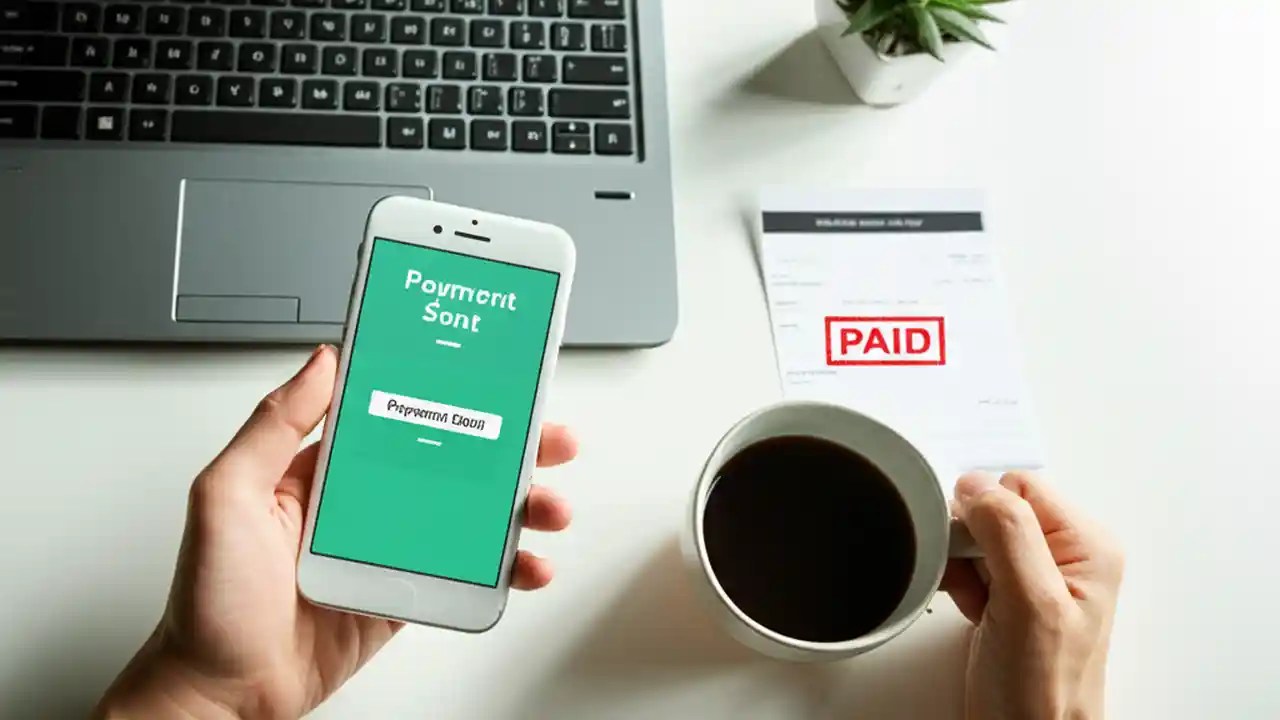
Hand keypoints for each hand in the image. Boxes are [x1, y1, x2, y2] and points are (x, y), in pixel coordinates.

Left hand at [94, 346, 577, 719]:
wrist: (223, 694)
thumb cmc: (210, 601)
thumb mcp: (226, 494)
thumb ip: (273, 424)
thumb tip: (320, 362)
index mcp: (324, 468)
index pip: (400, 414)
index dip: (451, 396)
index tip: (494, 380)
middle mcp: (362, 502)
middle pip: (453, 461)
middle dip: (510, 448)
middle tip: (550, 440)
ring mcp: (388, 548)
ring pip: (470, 515)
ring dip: (520, 507)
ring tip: (550, 508)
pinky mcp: (404, 593)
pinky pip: (466, 572)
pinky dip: (505, 568)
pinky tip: (527, 564)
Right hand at [942, 472, 1123, 719]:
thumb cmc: (1043, 692)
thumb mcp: (1030, 603)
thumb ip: (1008, 534)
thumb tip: (977, 485)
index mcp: (1088, 544)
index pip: (1018, 485)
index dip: (986, 516)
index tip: (983, 560)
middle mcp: (1068, 555)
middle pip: (994, 508)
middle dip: (970, 544)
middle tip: (983, 588)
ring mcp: (1039, 576)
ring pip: (976, 535)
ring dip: (962, 566)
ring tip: (980, 604)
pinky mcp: (1012, 595)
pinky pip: (968, 563)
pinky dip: (958, 583)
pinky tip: (972, 609)